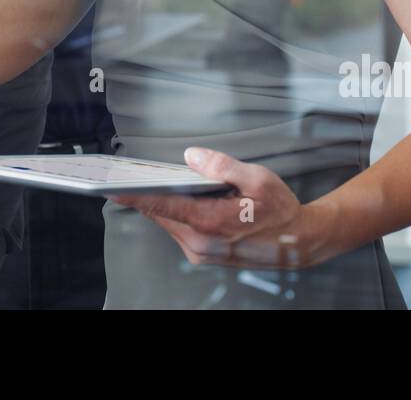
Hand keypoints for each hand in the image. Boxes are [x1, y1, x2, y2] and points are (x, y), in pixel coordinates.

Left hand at [110, 147, 316, 269]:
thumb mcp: (257, 179)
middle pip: (160, 213)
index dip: (134, 194)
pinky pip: (178, 228)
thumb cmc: (280, 211)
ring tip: (154, 179)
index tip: (112, 185)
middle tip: (131, 171)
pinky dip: (174, 212)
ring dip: (161, 202)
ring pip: (168, 221)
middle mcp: (200, 242)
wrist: (298, 244)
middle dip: (147, 192)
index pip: (162, 206)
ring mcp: (200, 251)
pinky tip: (178, 195)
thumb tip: (191, 156)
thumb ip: (222, 166)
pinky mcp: (202, 253)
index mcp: (210, 222)